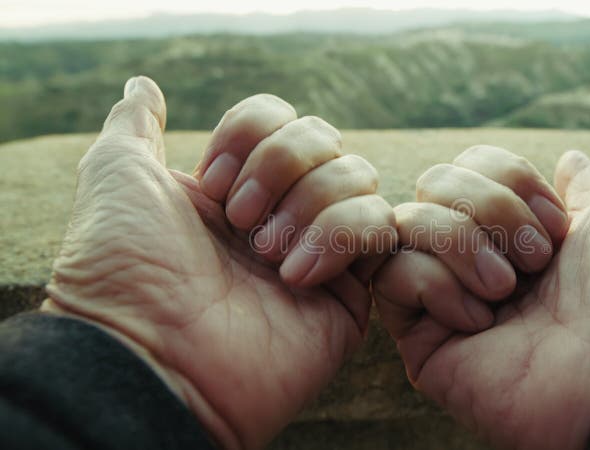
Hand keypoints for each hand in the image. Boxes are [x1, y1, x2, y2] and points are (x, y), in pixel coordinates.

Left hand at [42, 77, 394, 449]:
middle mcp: (281, 211)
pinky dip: (344, 237)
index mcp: (235, 186)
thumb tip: (142, 84)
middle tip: (241, 223)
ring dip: (313, 204)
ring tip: (268, 256)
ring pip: (360, 176)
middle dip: (284, 167)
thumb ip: (135, 124)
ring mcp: (319, 250)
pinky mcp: (350, 293)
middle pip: (326, 139)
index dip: (253, 136)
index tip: (213, 185)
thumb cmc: (122, 264)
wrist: (148, 353)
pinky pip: (381, 229)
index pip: (281, 118)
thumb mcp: (116, 174)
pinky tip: (297, 276)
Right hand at [373, 146, 589, 449]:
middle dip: (488, 207)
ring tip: (505, 291)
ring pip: (404, 222)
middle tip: (534, 261)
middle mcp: (475, 257)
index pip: (469, 164)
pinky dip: (435, 283)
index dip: (508, 177)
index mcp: (515, 229)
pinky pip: (391, 276)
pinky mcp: (421, 339)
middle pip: (432, 182)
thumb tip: (568, 158)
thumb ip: (584, 185)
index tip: (556, 226)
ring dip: (463, 245)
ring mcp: (444, 296)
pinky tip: (479, 320)